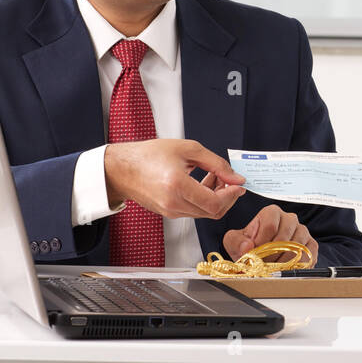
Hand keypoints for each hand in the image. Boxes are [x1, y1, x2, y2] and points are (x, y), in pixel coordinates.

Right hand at [103, 139, 245, 219]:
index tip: (238, 183)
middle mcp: (173, 204)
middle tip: (230, 179)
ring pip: (205, 213)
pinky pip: (195, 211)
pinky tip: (203, 183)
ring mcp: (171, 211)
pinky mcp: (169, 213)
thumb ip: (216, 163)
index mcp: (177, 186)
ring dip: (217, 197)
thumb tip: (236, 177)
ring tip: (214, 176)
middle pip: (213, 212)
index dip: (232, 195)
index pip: (215, 203)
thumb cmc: (149, 155)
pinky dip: (205, 199)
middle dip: (228, 196)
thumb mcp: (188, 149)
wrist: (123, 168)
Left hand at [222, 204, 318, 265]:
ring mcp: (303, 231)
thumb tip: (247, 247)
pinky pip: (307, 256)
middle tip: (262, 266)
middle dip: (270, 257)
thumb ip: (236, 241)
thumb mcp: (235, 241)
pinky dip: (296, 266)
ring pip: (295, 249)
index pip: (270, 226)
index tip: (254, 254)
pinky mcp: (311, 244)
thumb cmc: (249, 245)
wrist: (262, 254)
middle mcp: (290, 218)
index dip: (261, 244)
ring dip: (282, 264)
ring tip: (272, 269)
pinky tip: (286, 270)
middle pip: (283, 239)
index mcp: (272, 212)